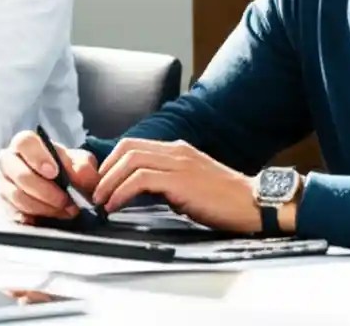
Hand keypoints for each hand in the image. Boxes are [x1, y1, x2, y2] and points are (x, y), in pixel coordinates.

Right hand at [0, 130, 99, 222]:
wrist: (60, 187)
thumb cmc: (66, 168)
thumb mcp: (79, 162)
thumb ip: (83, 167)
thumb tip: (79, 176)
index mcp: (25, 144)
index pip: (25, 143)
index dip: (38, 157)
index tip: (55, 172)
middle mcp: (9, 161)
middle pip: (19, 174)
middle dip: (45, 191)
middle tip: (65, 200)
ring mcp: (4, 183)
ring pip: (18, 197)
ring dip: (44, 207)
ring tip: (64, 210)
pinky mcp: (5, 205)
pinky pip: (15, 214)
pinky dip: (34, 218)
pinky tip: (48, 218)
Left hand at [92, 139, 269, 233]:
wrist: (254, 203)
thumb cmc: (225, 199)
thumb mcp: (190, 184)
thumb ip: (166, 182)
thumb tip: (139, 191)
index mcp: (177, 150)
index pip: (134, 145)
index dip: (112, 161)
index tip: (102, 181)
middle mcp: (176, 151)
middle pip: (127, 148)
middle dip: (105, 170)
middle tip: (95, 191)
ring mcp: (178, 163)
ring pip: (130, 161)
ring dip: (109, 182)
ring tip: (101, 201)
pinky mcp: (180, 180)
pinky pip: (140, 180)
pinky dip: (121, 192)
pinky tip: (115, 205)